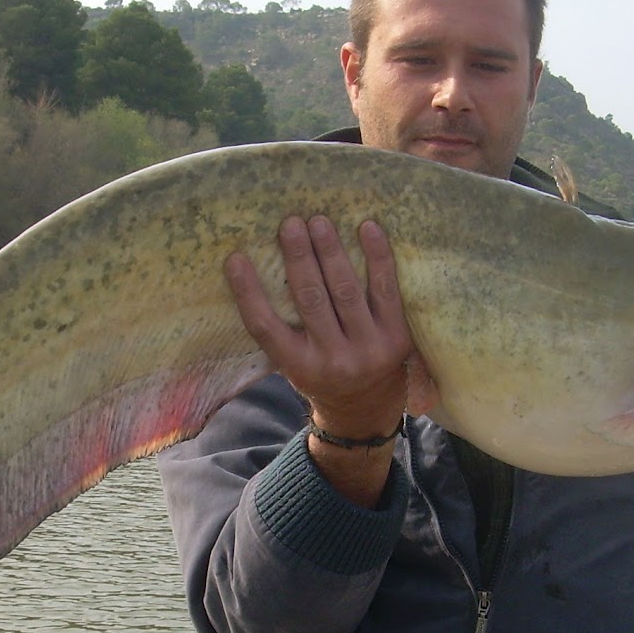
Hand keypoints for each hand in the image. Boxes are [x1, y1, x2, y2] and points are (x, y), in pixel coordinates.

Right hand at [226, 216, 434, 504]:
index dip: (248, 292)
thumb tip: (251, 268)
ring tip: (319, 221)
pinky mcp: (397, 337)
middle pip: (310, 300)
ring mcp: (368, 349)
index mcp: (299, 367)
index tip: (236, 258)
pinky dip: (378, 257)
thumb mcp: (293, 364)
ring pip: (345, 291)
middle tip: (290, 223)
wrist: (367, 410)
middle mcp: (333, 361)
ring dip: (331, 252)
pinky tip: (368, 228)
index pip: (265, 327)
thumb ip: (280, 329)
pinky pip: (386, 290)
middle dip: (299, 258)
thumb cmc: (321, 375)